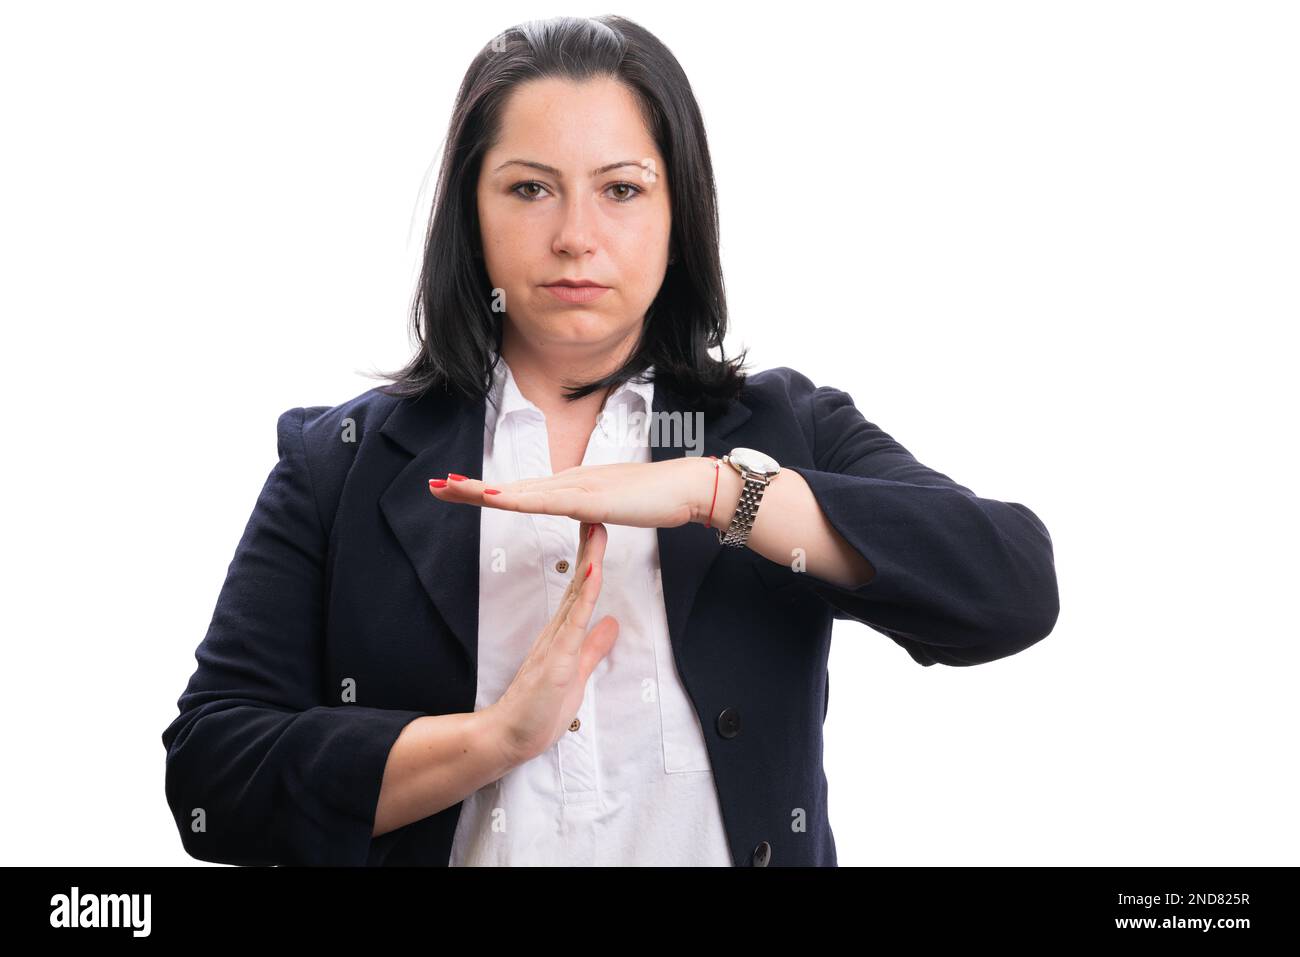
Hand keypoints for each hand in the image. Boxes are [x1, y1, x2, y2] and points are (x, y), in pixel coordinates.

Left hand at [428, 457, 721, 527]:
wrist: (687, 488)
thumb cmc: (657, 498)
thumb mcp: (614, 507)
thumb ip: (594, 510)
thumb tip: (583, 516)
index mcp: (572, 485)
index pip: (521, 490)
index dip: (486, 490)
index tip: (456, 490)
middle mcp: (568, 481)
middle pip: (510, 487)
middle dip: (470, 487)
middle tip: (435, 486)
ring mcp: (577, 488)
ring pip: (520, 492)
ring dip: (483, 490)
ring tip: (450, 488)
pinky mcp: (589, 500)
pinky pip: (545, 503)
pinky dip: (516, 500)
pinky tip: (495, 498)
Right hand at [481, 522, 619, 765]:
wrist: (508, 738)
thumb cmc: (538, 711)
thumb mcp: (577, 673)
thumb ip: (593, 649)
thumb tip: (611, 624)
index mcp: (563, 634)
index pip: (581, 589)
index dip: (592, 559)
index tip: (600, 530)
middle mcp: (557, 630)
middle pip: (579, 581)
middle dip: (590, 547)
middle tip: (599, 511)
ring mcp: (556, 641)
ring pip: (577, 593)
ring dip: (589, 560)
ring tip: (598, 529)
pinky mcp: (556, 657)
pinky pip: (574, 621)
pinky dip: (585, 595)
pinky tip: (594, 573)